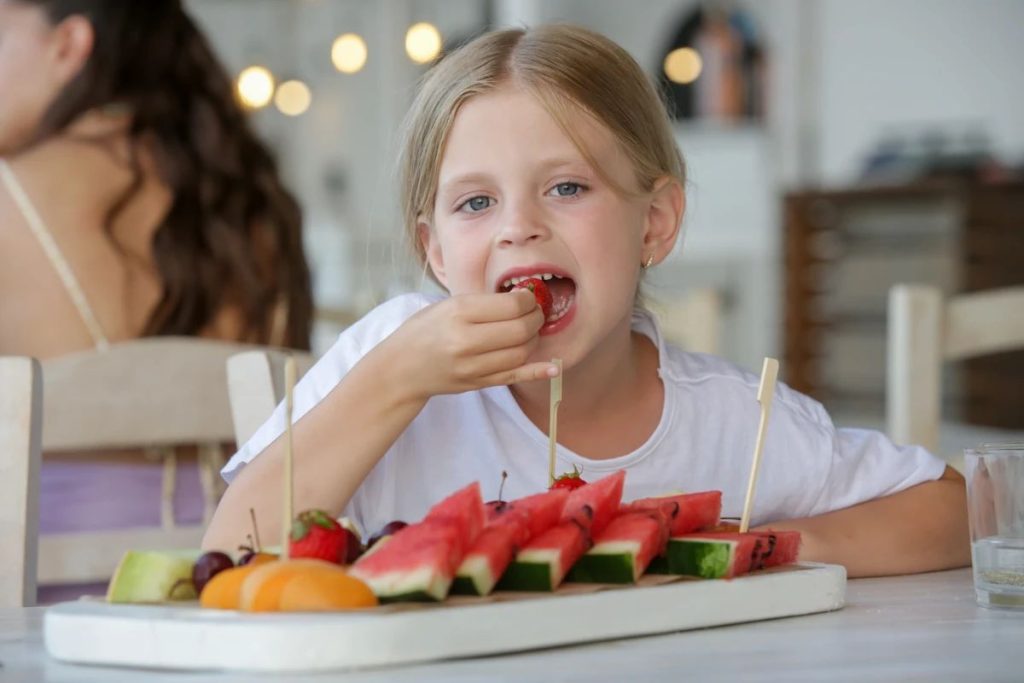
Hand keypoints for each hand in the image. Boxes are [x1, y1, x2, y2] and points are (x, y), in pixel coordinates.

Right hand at [381, 289, 558, 399]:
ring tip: (530, 330)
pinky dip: (538, 371)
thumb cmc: (425, 330)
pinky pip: (514, 377)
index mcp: (458, 313)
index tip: (529, 296)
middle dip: (536, 318)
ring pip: (521, 353)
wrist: (402, 368)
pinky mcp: (477, 384)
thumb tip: (523, 298)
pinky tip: (554, 367)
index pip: (510, 305)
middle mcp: (466, 341)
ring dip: (534, 339)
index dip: (529, 299)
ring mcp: (472, 366)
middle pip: (520, 330)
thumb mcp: (447, 305)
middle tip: (536, 312)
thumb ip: (483, 303)